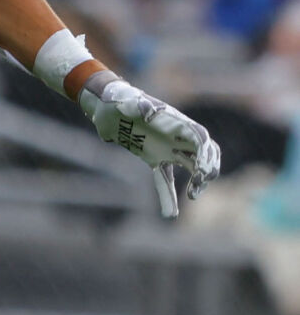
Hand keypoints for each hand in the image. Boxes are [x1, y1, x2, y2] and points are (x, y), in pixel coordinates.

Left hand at [78, 71, 220, 217]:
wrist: (106, 107)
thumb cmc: (118, 100)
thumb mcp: (126, 100)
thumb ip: (138, 105)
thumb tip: (148, 111)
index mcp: (174, 121)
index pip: (199, 137)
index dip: (204, 153)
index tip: (201, 170)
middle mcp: (176, 135)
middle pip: (204, 152)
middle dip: (208, 167)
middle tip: (199, 183)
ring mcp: (167, 148)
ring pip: (191, 167)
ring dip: (197, 181)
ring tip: (193, 195)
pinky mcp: (154, 158)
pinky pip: (165, 179)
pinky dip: (168, 196)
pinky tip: (170, 214)